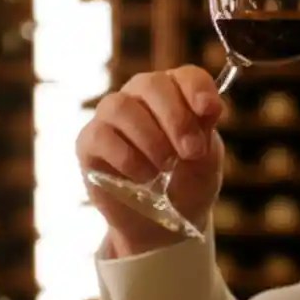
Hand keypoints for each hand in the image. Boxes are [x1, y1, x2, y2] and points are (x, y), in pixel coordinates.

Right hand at [76, 65, 225, 255]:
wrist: (159, 224)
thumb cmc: (186, 183)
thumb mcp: (206, 159)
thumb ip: (206, 132)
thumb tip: (210, 107)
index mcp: (176, 93)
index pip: (186, 75)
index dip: (198, 89)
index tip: (210, 112)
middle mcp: (141, 95)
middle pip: (152, 84)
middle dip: (176, 118)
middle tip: (191, 152)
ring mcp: (111, 116)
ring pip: (121, 106)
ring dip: (149, 138)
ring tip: (166, 167)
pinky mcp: (89, 141)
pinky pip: (100, 135)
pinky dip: (126, 156)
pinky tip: (144, 176)